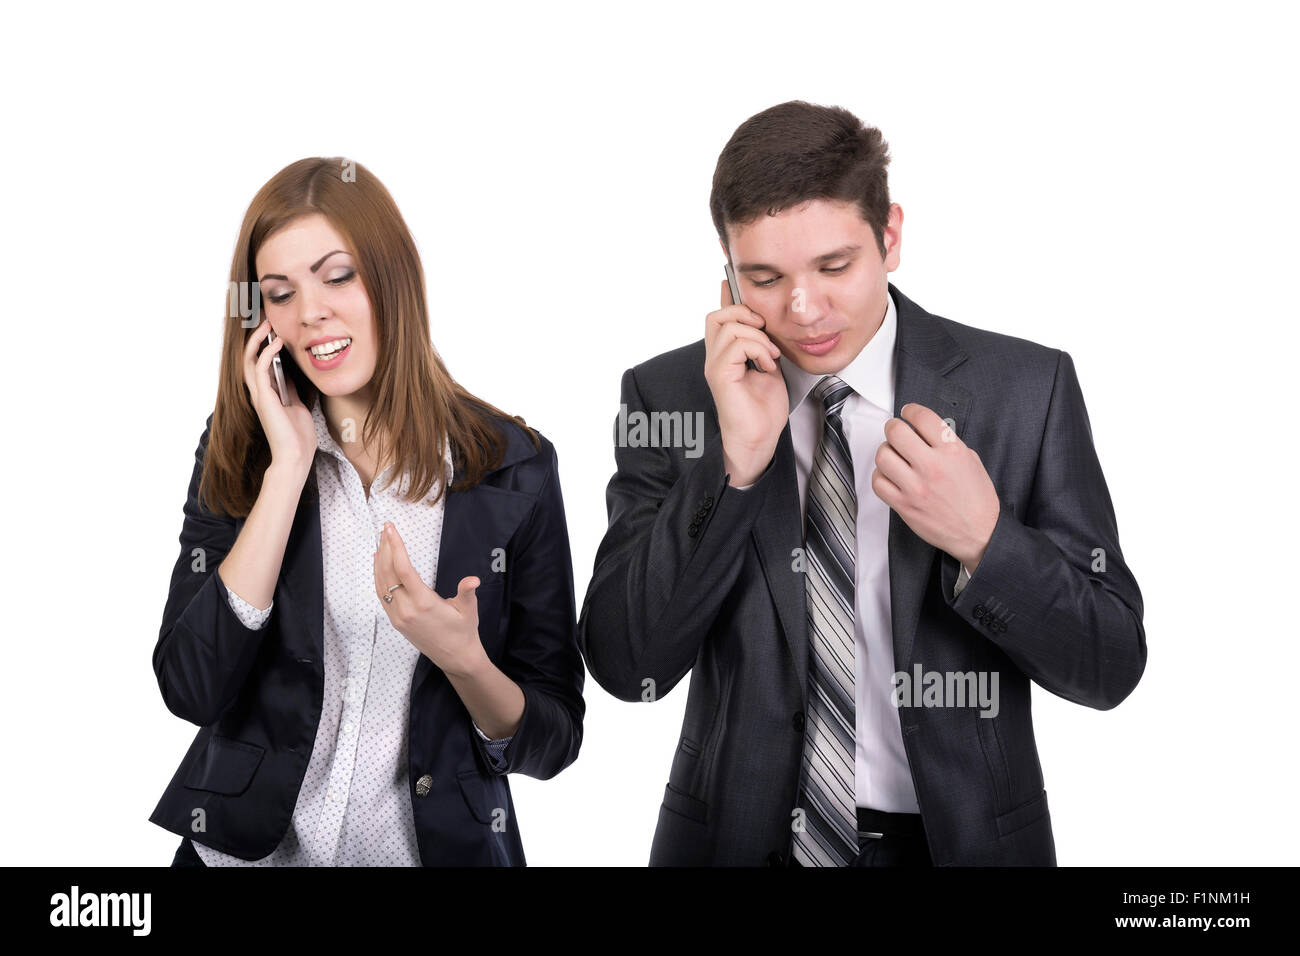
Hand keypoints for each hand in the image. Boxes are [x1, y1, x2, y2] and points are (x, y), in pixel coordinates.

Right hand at [242, 318, 314, 472]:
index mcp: (266, 394)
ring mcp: (259, 395)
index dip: (263, 345)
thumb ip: (290, 391)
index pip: (259, 363)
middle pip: (249, 357)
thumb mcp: (297, 406)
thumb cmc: (298, 437)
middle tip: (266, 319)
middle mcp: (259, 392)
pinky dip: (268, 354)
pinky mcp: (264, 398)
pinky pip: (260, 369)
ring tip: (268, 324)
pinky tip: (277, 343)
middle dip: (256, 337)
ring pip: (249, 360)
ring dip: (258, 340)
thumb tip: (290, 375)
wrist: (295, 456)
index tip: (273, 329)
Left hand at [373, 521, 484, 675]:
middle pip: (389, 572)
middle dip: (386, 548)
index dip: (395, 547)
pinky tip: (379, 564)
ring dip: (380, 560)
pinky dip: (378, 576)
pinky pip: (382, 594)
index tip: (391, 529)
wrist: (456, 657)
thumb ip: (467, 592)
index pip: (403, 570)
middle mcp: (406, 610)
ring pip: (382, 583)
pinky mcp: (395, 621)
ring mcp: (398, 616)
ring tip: (381, 541)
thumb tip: (473, 580)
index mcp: (424, 603)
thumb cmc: (464, 631)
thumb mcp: (468, 609)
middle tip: (386, 528)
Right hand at [704, 279, 787, 485]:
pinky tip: (767, 366)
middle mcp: (714, 358)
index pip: (719, 317)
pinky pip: (737, 344)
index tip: (733, 281)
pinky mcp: (720, 375)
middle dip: (744, 313)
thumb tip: (765, 323)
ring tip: (770, 356)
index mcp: (724, 355)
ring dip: (758, 337)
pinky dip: (758, 349)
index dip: (728, 297)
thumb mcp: (767, 366)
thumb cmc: (764, 409)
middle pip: (717, 316)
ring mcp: (715, 366)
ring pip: (729, 326)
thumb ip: (762, 344)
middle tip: (765, 330)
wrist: (759, 438)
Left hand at [871, 403, 999, 570]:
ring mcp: (915, 487)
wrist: (979, 533)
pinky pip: (878, 482)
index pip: (922, 417)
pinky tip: (890, 475)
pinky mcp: (904, 505)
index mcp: (952, 451)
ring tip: (894, 454)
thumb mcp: (970, 460)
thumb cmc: (977, 499)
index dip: (911, 410)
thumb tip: (925, 431)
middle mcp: (932, 467)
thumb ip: (947, 443)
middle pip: (896, 432)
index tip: (908, 412)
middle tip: (896, 430)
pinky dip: (881, 476)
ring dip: (886, 451)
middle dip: (893, 426)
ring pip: (883, 456)